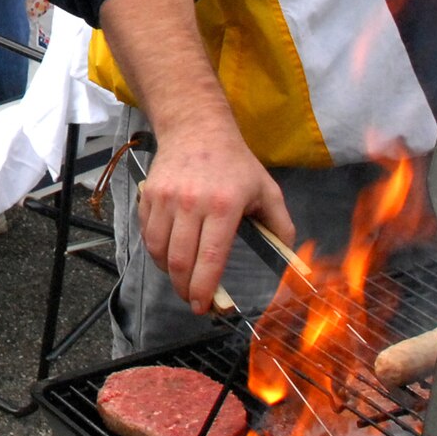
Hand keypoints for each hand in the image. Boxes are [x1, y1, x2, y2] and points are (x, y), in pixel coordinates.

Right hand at [136, 117, 294, 314]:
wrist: (196, 129)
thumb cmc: (235, 162)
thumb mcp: (267, 190)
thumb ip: (280, 225)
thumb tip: (290, 259)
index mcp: (223, 206)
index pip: (210, 257)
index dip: (204, 288)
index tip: (204, 306)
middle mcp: (191, 203)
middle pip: (180, 260)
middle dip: (184, 288)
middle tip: (193, 300)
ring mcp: (165, 199)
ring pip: (158, 250)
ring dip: (167, 272)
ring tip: (180, 278)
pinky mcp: (148, 195)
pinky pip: (147, 233)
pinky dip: (156, 251)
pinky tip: (168, 254)